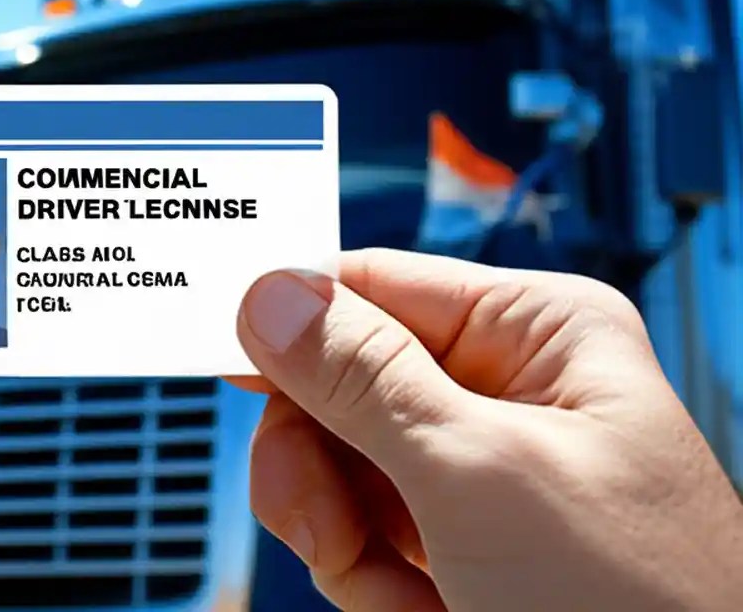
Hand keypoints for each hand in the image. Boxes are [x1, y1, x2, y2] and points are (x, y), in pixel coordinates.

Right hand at [235, 249, 742, 610]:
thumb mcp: (481, 473)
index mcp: (534, 333)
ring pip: (335, 464)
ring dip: (340, 534)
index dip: (291, 319)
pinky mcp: (454, 538)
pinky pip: (358, 532)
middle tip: (318, 518)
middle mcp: (502, 388)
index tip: (224, 356)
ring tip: (389, 586)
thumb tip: (274, 298)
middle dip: (317, 460)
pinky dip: (368, 580)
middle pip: (336, 382)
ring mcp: (473, 469)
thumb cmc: (638, 603)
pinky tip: (420, 610)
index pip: (372, 283)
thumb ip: (365, 378)